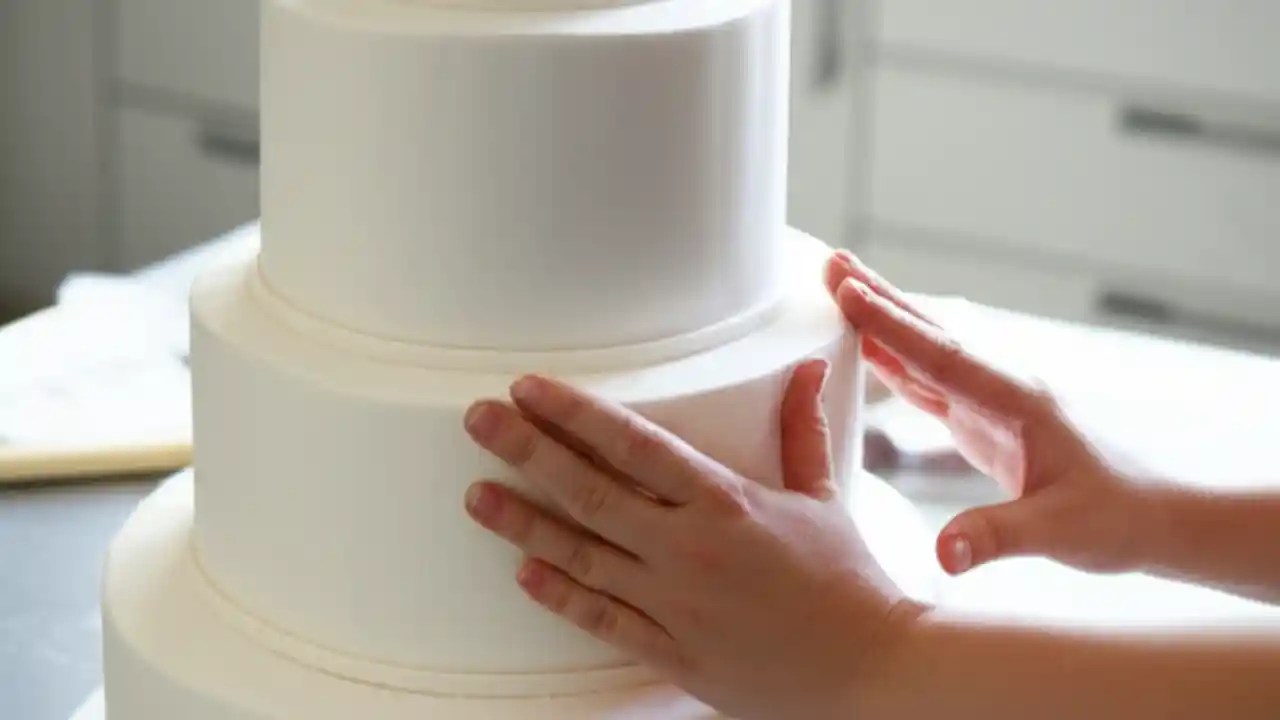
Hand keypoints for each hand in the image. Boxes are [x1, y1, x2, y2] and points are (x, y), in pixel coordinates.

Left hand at [462, 363, 919, 719]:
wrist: (869, 671)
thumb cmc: (847, 579)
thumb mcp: (823, 496)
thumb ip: (801, 430)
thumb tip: (803, 367)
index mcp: (726, 501)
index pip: (633, 443)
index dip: (575, 413)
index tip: (529, 388)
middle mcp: (690, 549)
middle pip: (590, 492)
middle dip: (526, 451)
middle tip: (477, 420)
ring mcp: (677, 604)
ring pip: (582, 556)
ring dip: (523, 524)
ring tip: (476, 495)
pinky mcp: (674, 653)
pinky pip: (604, 620)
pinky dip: (562, 596)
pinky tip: (523, 575)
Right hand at [825, 250, 1152, 575]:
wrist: (1154, 516)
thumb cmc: (1116, 518)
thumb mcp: (1059, 534)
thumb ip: (998, 537)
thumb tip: (944, 553)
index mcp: (1017, 401)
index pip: (944, 357)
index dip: (894, 328)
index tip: (850, 295)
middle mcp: (1001, 388)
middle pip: (930, 334)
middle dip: (879, 298)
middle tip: (833, 263)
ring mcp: (991, 401)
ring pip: (926, 351)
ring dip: (883, 320)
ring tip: (842, 288)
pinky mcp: (983, 420)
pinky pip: (931, 381)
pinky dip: (896, 360)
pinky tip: (870, 348)